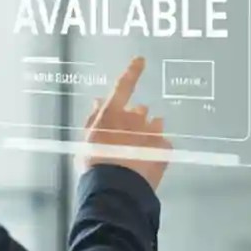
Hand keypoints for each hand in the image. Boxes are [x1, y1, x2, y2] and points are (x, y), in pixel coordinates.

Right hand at [81, 57, 171, 189]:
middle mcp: (134, 118)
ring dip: (148, 133)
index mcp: (112, 114)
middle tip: (126, 138)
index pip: (123, 86)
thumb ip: (93, 118)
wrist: (116, 190)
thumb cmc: (95, 165)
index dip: (132, 71)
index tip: (140, 60)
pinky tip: (148, 162)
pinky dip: (157, 149)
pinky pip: (162, 143)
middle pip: (139, 110)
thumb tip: (98, 101)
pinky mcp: (164, 148)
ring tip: (139, 152)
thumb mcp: (86, 141)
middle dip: (136, 119)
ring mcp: (151, 132)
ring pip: (154, 124)